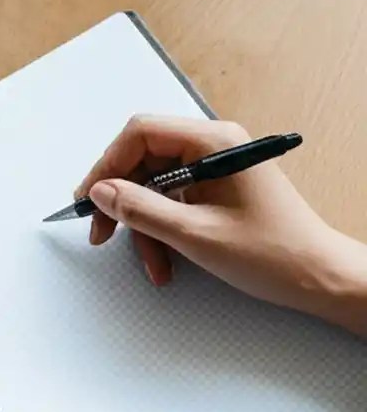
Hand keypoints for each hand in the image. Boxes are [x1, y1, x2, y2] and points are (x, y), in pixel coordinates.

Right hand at [77, 116, 366, 335]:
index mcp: (214, 141)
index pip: (141, 133)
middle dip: (121, 199)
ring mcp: (215, 165)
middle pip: (144, 158)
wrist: (322, 279)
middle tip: (101, 231)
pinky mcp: (217, 186)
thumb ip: (140, 209)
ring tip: (150, 263)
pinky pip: (173, 199)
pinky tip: (165, 260)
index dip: (107, 164)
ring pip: (155, 184)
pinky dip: (162, 228)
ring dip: (144, 224)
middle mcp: (214, 145)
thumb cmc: (273, 254)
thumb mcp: (195, 234)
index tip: (90, 198)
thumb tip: (100, 191)